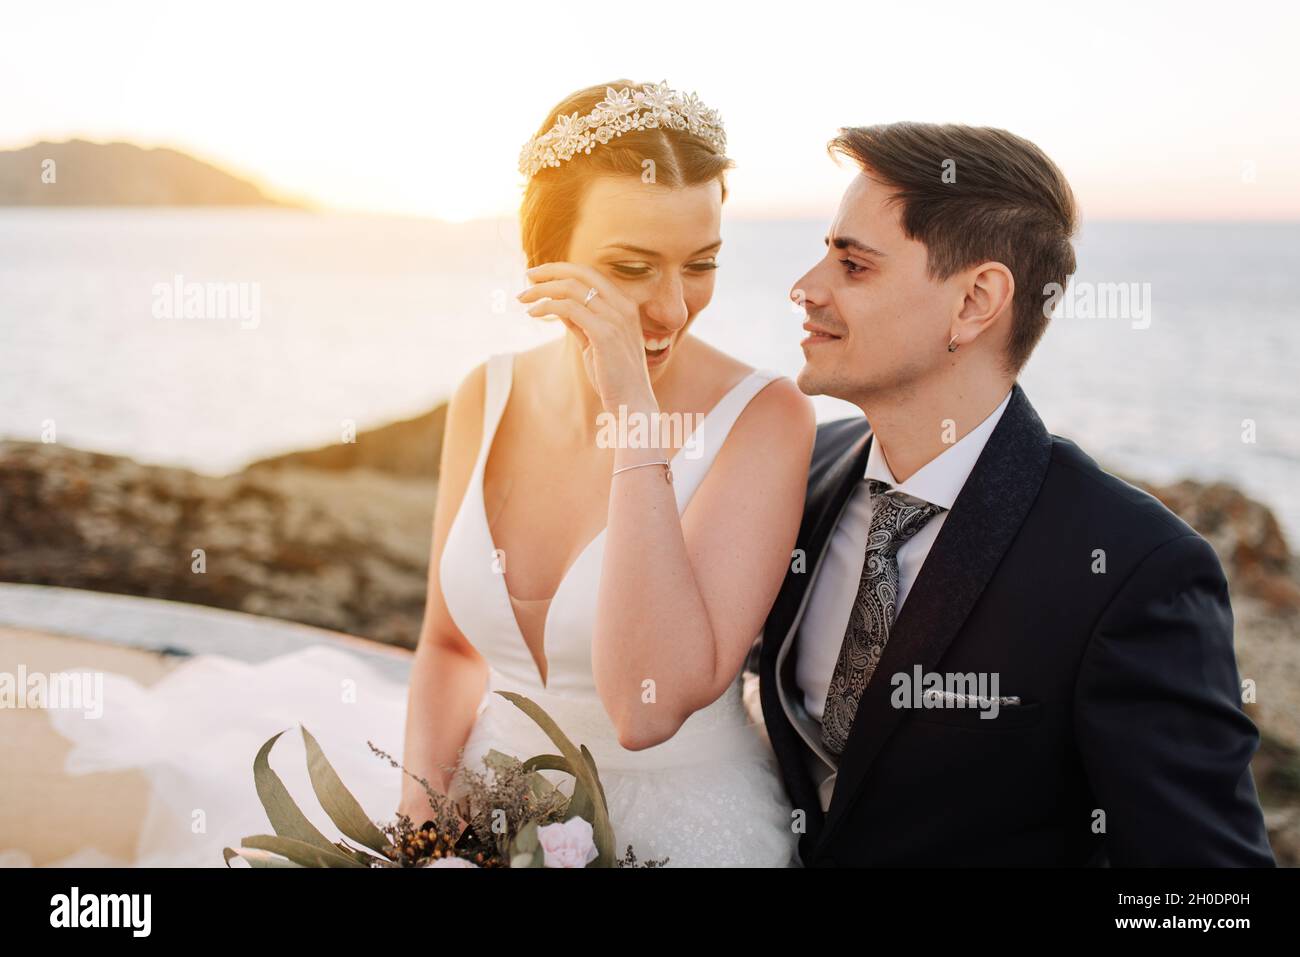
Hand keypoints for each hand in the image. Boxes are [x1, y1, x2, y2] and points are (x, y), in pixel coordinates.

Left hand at [517, 262, 655, 413]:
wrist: (632, 402)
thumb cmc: (613, 375)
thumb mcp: (595, 341)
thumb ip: (581, 320)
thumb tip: (558, 304)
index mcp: (624, 304)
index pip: (590, 274)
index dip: (561, 269)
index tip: (538, 275)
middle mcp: (623, 305)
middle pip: (581, 273)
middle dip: (550, 271)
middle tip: (526, 276)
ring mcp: (616, 318)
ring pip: (571, 288)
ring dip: (542, 290)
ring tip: (523, 298)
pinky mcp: (605, 333)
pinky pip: (569, 309)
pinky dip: (547, 307)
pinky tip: (533, 314)